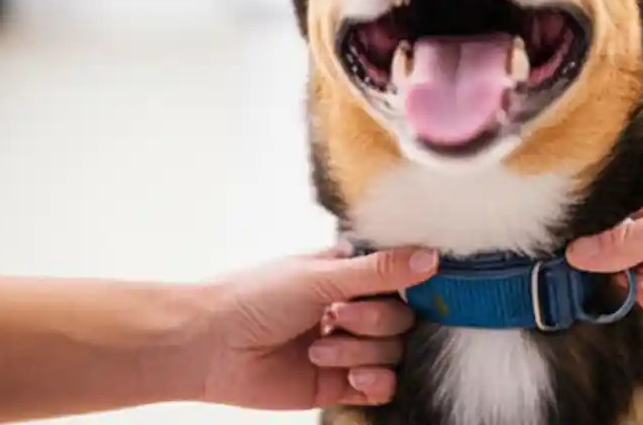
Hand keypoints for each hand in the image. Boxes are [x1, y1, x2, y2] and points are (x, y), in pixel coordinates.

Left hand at [198, 246, 437, 408]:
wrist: (210, 347)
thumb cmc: (255, 297)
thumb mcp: (320, 275)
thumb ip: (379, 271)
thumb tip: (432, 257)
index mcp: (349, 274)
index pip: (403, 278)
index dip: (410, 286)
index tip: (413, 289)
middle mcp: (353, 308)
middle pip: (402, 319)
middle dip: (373, 320)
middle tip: (336, 316)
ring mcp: (347, 347)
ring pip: (391, 352)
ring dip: (358, 352)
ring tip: (317, 348)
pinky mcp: (338, 384)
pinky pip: (381, 385)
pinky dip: (374, 382)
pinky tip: (352, 378)